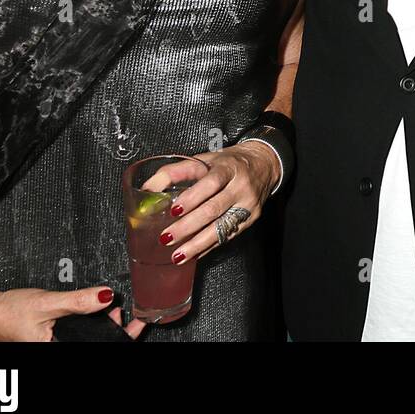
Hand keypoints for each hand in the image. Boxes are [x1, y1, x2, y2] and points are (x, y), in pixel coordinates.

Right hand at [0, 285, 145, 341]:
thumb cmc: (9, 312)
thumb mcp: (48, 303)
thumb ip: (78, 301)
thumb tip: (105, 295)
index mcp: (57, 349)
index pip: (99, 347)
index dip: (122, 337)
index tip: (137, 325)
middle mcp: (58, 350)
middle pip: (96, 343)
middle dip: (113, 329)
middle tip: (121, 312)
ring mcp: (57, 345)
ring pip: (89, 339)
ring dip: (102, 325)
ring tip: (108, 309)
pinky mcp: (56, 340)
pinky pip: (80, 336)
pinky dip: (91, 324)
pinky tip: (95, 312)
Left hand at [150, 144, 277, 267]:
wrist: (264, 164)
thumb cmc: (229, 163)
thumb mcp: (206, 159)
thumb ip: (177, 171)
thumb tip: (149, 187)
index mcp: (228, 168)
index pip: (211, 183)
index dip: (192, 197)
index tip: (174, 210)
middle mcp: (240, 187)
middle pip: (214, 209)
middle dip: (188, 226)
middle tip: (167, 238)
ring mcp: (248, 205)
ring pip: (222, 228)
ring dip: (197, 244)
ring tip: (178, 254)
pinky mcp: (251, 219)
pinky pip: (228, 236)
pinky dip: (209, 247)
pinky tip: (194, 254)